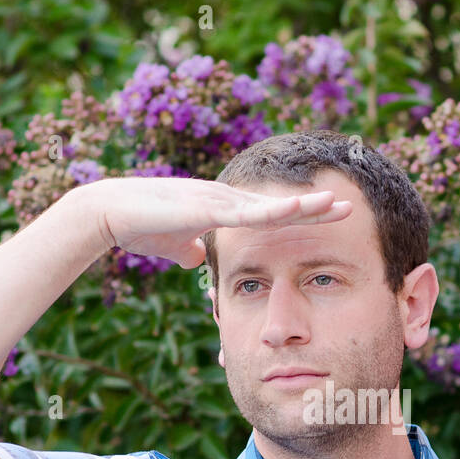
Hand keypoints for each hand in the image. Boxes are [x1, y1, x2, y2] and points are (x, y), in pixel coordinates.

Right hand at [80, 176, 353, 268]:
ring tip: (335, 203)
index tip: (331, 215)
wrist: (109, 213)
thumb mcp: (174, 245)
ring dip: (303, 206)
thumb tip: (199, 258)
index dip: (302, 214)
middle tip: (349, 205)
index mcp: (224, 209)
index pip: (272, 213)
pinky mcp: (205, 209)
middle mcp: (227, 200)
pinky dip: (271, 212)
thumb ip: (190, 249)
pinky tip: (295, 208)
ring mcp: (218, 201)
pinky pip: (245, 213)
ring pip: (270, 206)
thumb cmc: (138, 226)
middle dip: (315, 207)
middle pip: (280, 205)